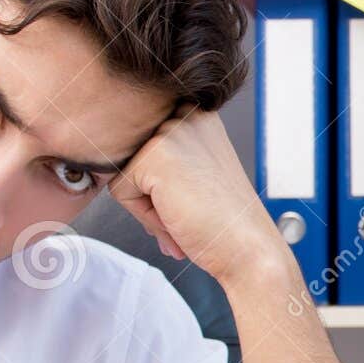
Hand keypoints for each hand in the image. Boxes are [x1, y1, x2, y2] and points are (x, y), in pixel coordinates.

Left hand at [107, 106, 289, 289]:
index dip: (160, 185)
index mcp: (198, 115)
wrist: (248, 248)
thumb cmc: (224, 221)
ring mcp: (171, 131)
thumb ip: (160, 163)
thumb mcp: (192, 176)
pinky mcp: (155, 155)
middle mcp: (186, 114)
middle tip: (188, 209)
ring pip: (124, 175)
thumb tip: (115, 170)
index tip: (193, 198)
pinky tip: (177, 216)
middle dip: (151, 195)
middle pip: (132, 160)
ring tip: (183, 213)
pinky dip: (142, 215)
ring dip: (147, 205)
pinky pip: (120, 191)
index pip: (145, 148)